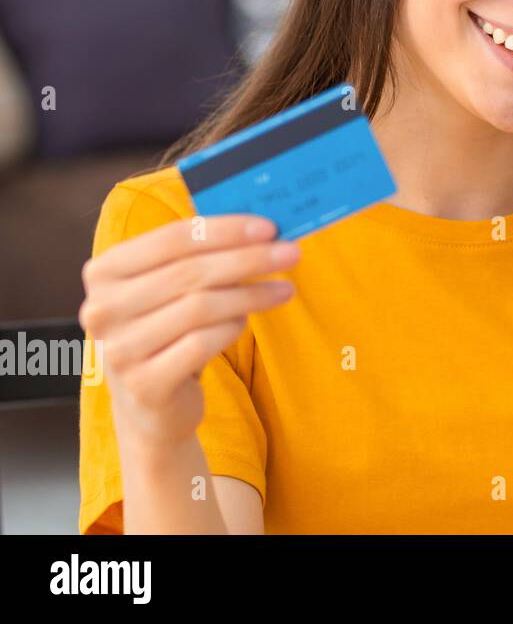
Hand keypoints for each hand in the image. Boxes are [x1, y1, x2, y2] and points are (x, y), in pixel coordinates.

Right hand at [79, 215, 298, 448]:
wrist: (152, 404)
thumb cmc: (168, 331)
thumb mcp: (171, 289)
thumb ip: (201, 257)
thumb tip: (262, 231)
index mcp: (104, 271)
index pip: (171, 239)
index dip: (224, 230)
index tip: (269, 227)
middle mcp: (102, 308)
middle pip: (189, 272)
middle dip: (248, 259)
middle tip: (291, 253)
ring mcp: (119, 349)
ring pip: (200, 307)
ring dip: (251, 294)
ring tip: (284, 289)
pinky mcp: (144, 384)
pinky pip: (202, 343)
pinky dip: (232, 328)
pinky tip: (246, 322)